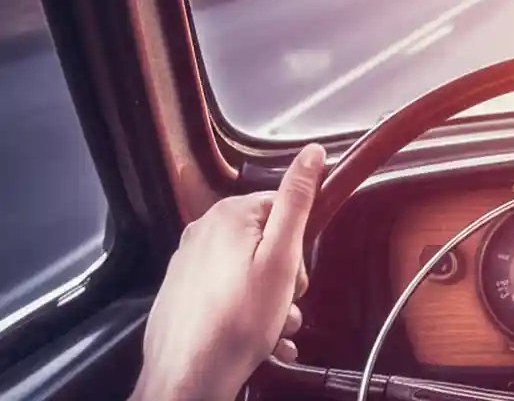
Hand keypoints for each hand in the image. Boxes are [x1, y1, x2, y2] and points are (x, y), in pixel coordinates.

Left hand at [131, 144, 325, 400]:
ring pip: (251, 271)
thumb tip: (312, 154)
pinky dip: (248, 313)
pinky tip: (258, 339)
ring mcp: (190, 263)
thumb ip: (297, 201)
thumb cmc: (236, 321)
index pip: (284, 209)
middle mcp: (203, 232)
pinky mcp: (185, 292)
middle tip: (285, 304)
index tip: (298, 274)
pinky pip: (230, 293)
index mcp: (228, 215)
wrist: (188, 376)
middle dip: (287, 278)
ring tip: (272, 329)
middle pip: (268, 242)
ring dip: (272, 302)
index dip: (300, 245)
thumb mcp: (282, 257)